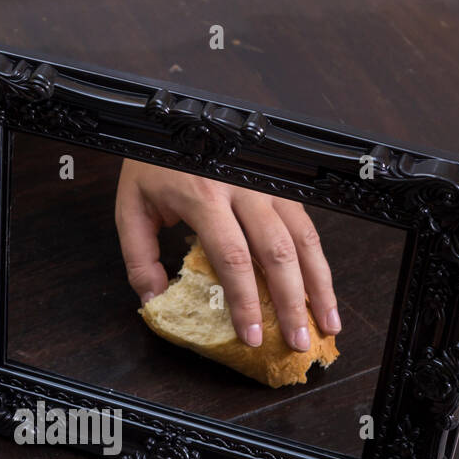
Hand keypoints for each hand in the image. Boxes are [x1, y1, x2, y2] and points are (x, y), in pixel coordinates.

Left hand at [115, 158, 340, 350]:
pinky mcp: (281, 183)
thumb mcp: (132, 206)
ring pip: (304, 238)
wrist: (174, 116)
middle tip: (298, 341)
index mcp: (204, 194)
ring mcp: (268, 183)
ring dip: (319, 284)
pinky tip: (323, 289)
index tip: (252, 336)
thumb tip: (156, 301)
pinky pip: (306, 225)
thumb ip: (140, 258)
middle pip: (278, 253)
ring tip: (327, 322)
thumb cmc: (153, 161)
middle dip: (292, 302)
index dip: (246, 302)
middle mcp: (243, 187)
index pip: (233, 258)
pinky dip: (318, 261)